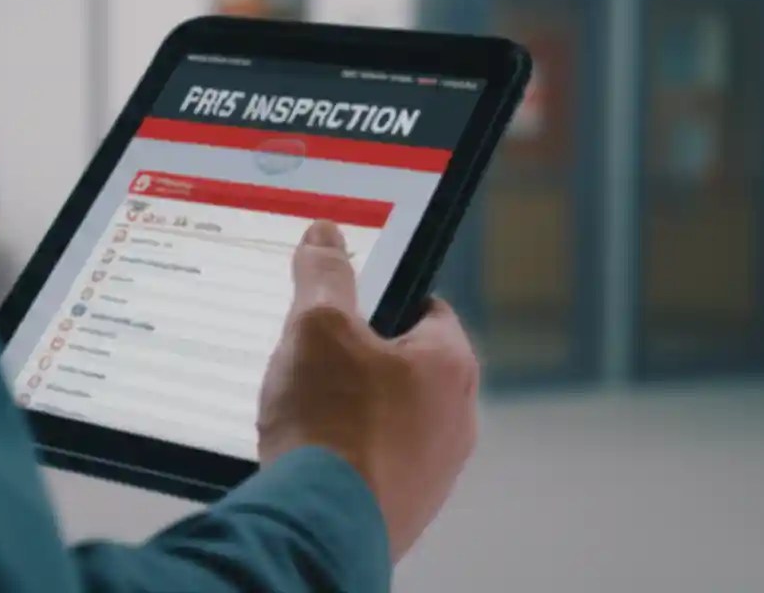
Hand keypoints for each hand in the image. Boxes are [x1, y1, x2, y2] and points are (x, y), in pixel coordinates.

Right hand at [257, 220, 479, 561]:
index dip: (381, 296)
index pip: (425, 306)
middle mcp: (457, 417)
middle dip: (357, 357)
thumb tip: (325, 235)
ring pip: (389, 416)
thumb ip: (323, 274)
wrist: (321, 527)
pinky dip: (345, 453)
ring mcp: (435, 468)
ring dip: (350, 408)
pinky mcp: (406, 505)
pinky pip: (375, 461)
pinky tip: (311, 455)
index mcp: (450, 363)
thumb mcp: (318, 326)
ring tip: (306, 411)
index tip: (347, 302)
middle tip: (314, 359)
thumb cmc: (331, 425)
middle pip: (404, 363)